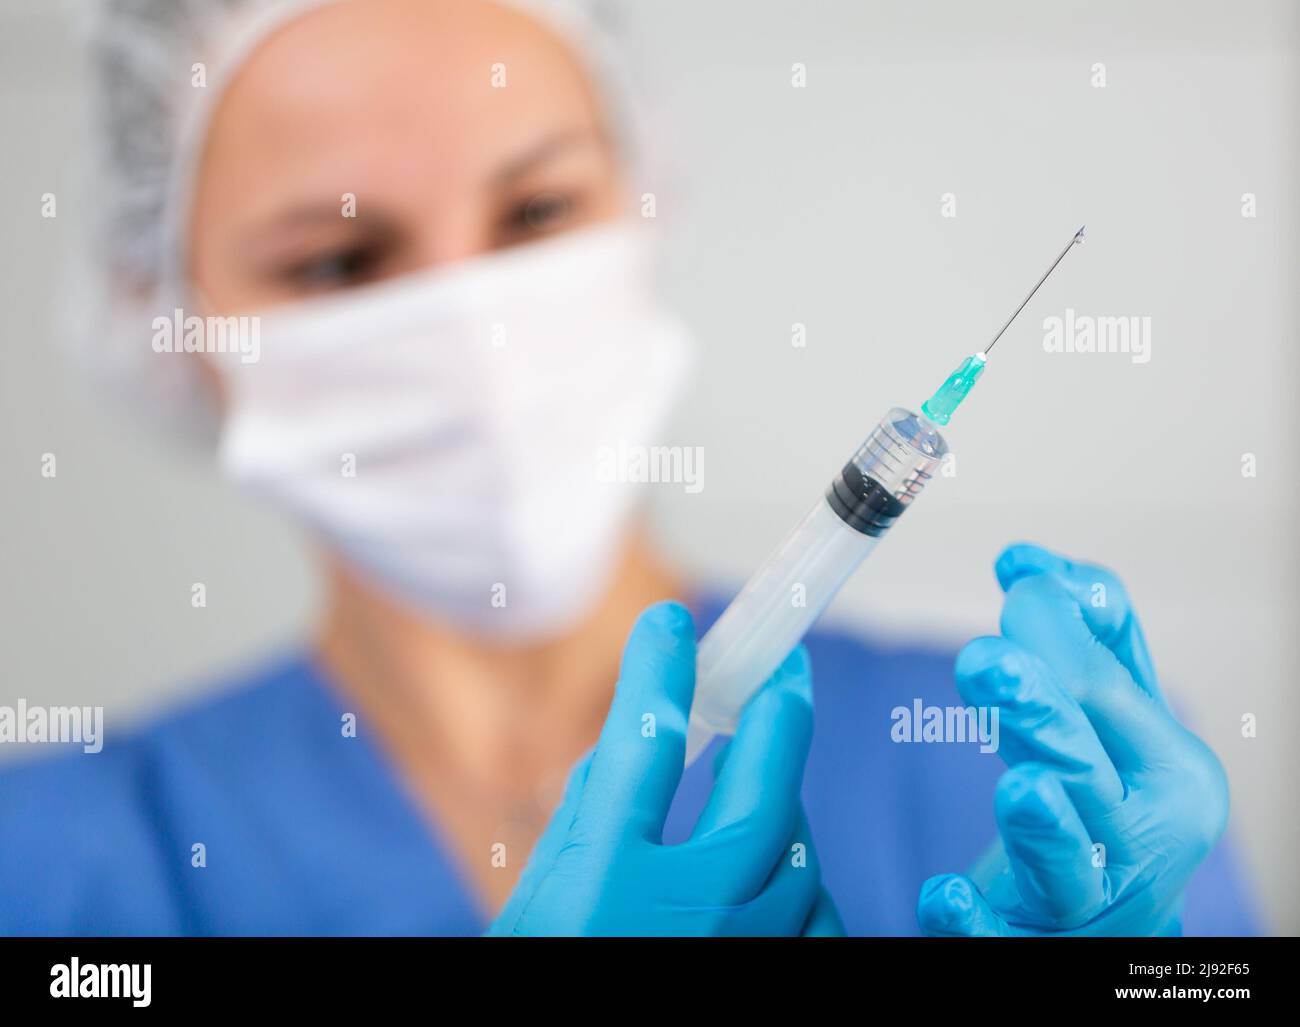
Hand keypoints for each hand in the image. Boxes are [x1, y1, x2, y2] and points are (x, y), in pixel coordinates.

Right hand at [488, 601, 841, 935]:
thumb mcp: (541, 900)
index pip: (646, 744)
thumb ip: (589, 825)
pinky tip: (777, 871)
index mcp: (604, 887)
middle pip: (762, 788)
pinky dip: (801, 886)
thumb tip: (630, 750)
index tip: (675, 624)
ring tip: (766, 773)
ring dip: (784, 804)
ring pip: (801, 857)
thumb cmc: (552, 968)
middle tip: (782, 668)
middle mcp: (686, 920)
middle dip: (778, 713)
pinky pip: (817, 920)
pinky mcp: (776, 979)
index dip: (664, 670)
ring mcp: (744, 958)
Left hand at [918, 543, 1227, 935]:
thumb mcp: (1119, 722)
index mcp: (1170, 771)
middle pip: (1086, 766)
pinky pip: (1001, 938)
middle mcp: (1144, 838)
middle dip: (1042, 712)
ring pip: (1068, 861)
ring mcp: (1091, 901)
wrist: (1118, 926)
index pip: (1112, 689)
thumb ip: (1088, 640)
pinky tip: (944, 896)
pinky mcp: (1032, 945)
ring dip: (1043, 823)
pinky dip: (974, 919)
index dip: (1058, 632)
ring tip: (1020, 787)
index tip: (1015, 577)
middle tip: (987, 663)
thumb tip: (1027, 562)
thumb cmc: (1116, 803)